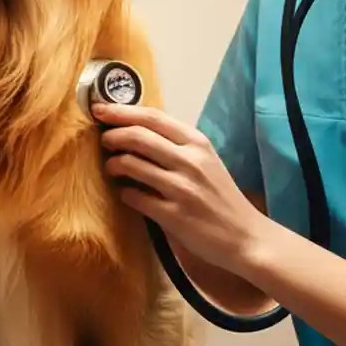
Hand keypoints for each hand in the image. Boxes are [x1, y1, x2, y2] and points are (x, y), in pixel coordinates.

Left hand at [94, 103, 271, 276]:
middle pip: (138, 136)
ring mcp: (182, 189)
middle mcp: (190, 161)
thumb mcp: (207, 162)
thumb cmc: (221, 197)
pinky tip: (127, 193)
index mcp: (198, 143)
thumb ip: (178, 146)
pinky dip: (125, 193)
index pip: (154, 118)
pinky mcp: (173, 216)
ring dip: (114, 164)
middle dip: (113, 135)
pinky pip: (135, 197)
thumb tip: (137, 132)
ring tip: (111, 168)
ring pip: (132, 164)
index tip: (100, 109)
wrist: (244, 235)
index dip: (122, 111)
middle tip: (104, 140)